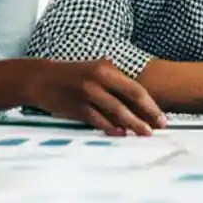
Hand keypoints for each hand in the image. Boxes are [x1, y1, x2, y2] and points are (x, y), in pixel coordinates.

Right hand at [28, 60, 165, 136]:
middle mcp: (98, 79)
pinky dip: (111, 127)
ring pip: (116, 112)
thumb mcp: (95, 71)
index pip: (135, 88)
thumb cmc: (73, 76)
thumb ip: (114, 83)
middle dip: (147, 115)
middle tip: (159, 127)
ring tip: (145, 133)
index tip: (161, 116)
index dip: (150, 104)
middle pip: (129, 99)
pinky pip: (98, 120)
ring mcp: (87, 94)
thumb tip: (138, 103)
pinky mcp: (77, 107)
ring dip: (132, 124)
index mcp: (106, 68)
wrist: (41, 79)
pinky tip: (121, 133)